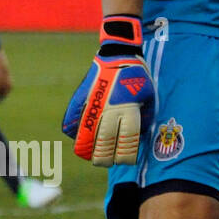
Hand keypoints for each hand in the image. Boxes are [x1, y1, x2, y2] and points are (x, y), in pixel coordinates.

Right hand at [62, 15, 155, 166]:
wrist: (118, 56)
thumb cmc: (137, 79)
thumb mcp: (149, 99)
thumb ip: (142, 120)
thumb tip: (134, 139)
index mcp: (128, 110)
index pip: (125, 143)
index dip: (124, 157)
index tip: (124, 161)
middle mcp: (108, 110)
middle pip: (103, 145)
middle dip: (104, 159)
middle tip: (104, 163)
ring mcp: (90, 105)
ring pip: (84, 138)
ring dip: (87, 150)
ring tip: (91, 156)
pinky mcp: (78, 101)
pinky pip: (70, 124)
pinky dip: (73, 133)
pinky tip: (80, 137)